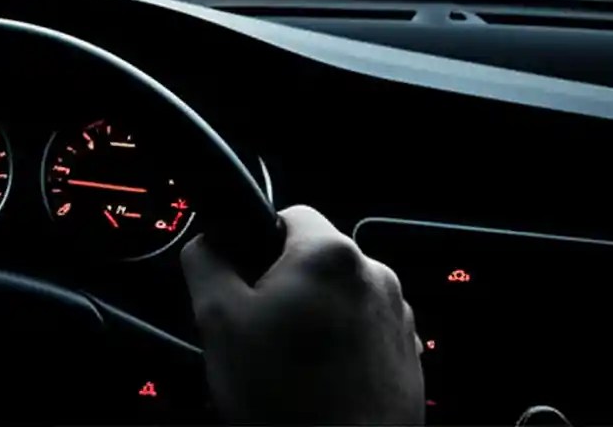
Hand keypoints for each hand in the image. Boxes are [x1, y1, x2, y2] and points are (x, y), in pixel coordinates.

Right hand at [181, 205, 423, 424]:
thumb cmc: (286, 397)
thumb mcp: (217, 319)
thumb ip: (205, 260)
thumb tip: (208, 242)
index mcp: (330, 254)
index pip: (287, 215)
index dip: (256, 246)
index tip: (244, 284)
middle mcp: (375, 275)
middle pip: (314, 259)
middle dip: (285, 288)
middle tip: (259, 332)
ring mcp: (398, 315)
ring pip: (338, 297)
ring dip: (314, 318)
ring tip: (290, 364)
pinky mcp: (407, 352)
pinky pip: (362, 331)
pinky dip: (339, 346)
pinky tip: (318, 380)